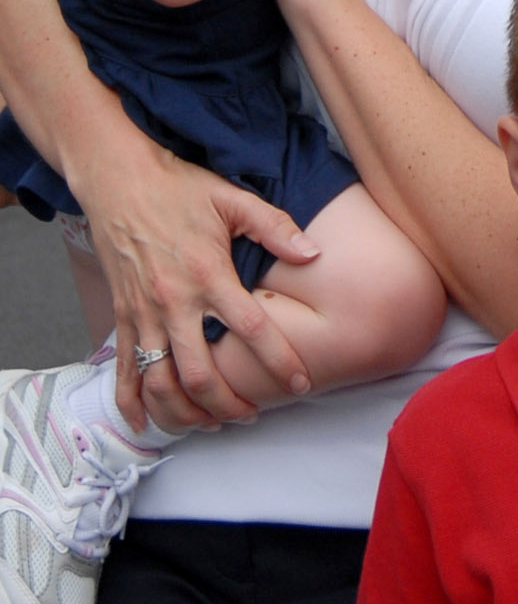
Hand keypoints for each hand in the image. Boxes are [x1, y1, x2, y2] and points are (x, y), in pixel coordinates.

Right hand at [71, 125, 319, 431]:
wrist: (119, 180)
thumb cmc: (179, 187)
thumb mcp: (233, 199)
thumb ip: (275, 226)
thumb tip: (312, 252)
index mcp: (209, 273)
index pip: (252, 330)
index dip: (279, 362)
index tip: (301, 383)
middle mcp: (175, 301)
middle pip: (201, 374)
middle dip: (229, 405)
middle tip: (251, 414)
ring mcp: (144, 313)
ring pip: (161, 383)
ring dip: (186, 412)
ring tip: (211, 423)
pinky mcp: (122, 316)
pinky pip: (124, 370)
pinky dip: (132, 402)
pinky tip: (145, 423)